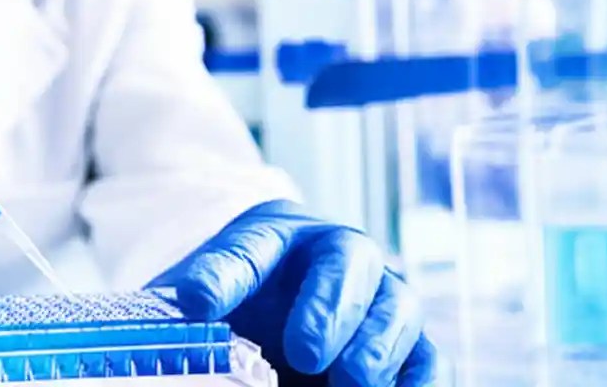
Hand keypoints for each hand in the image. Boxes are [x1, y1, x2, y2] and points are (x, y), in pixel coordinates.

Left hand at [151, 200, 437, 385]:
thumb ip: (181, 314)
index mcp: (274, 235)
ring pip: (397, 309)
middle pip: (347, 262)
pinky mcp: (410, 344)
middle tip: (304, 352)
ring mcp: (382, 296)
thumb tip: (175, 322)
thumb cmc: (235, 303)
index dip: (223, 274)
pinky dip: (421, 381)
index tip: (195, 302)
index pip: (248, 246)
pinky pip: (430, 359)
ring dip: (378, 347)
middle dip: (328, 308)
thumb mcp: (196, 301)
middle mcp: (339, 254)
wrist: (277, 314)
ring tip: (351, 381)